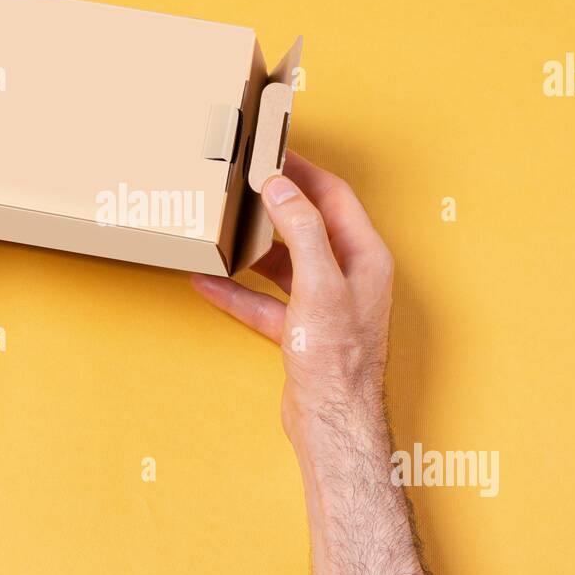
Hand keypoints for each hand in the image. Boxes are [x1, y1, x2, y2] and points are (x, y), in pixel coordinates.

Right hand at [191, 151, 393, 462]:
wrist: (332, 422)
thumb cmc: (337, 358)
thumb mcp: (318, 283)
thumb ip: (300, 230)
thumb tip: (279, 187)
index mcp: (365, 257)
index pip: (335, 196)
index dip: (304, 171)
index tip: (273, 153)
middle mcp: (349, 277)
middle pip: (310, 225)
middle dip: (276, 204)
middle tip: (245, 183)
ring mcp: (325, 306)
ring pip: (286, 263)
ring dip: (255, 246)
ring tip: (226, 227)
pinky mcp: (302, 333)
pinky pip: (265, 301)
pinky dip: (238, 291)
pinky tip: (209, 282)